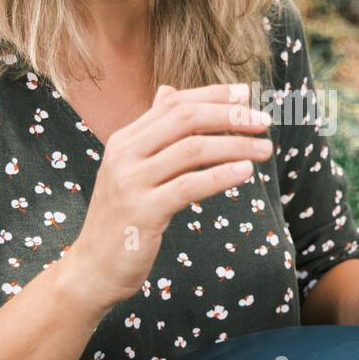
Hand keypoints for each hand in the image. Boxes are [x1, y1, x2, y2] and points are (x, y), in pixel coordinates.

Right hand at [64, 83, 274, 315]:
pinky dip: (221, 176)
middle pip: (185, 120)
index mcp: (125, 140)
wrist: (93, 268)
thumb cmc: (122, 219)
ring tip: (266, 149)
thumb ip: (153, 133)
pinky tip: (246, 173)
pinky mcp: (143, 213)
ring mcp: (132, 183)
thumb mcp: (132, 169)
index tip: (246, 93)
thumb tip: (168, 92)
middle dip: (229, 116)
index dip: (212, 95)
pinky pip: (189, 186)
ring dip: (236, 146)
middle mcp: (125, 155)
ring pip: (192, 150)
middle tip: (263, 121)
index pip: (173, 104)